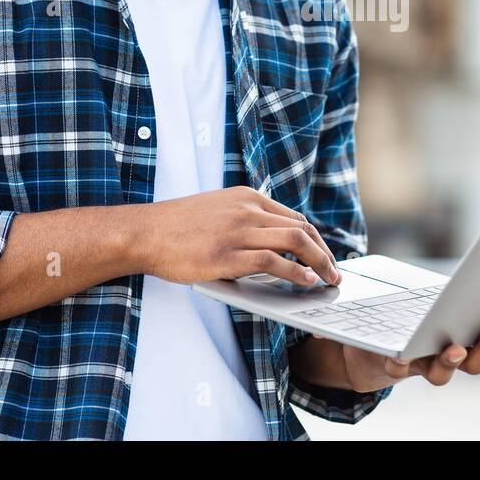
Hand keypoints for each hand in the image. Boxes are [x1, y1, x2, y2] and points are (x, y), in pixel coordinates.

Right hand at [133, 185, 343, 287]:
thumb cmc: (177, 227)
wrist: (144, 232)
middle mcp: (247, 209)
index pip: (294, 217)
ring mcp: (238, 230)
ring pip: (294, 241)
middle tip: (334, 273)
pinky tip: (306, 281)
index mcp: (247, 197)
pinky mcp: (227, 254)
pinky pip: (273, 261)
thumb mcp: (218, 210)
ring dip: (318, 262)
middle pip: (302, 228)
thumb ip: (245, 220)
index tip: (324, 257)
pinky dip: (295, 272)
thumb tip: (273, 245)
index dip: (315, 240)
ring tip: (328, 280)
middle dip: (324, 252)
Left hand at [325, 319, 479, 391]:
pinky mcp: (393, 362)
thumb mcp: (454, 324)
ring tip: (455, 348)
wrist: (375, 350)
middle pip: (470, 364)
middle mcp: (445, 361)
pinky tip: (400, 351)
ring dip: (449, 361)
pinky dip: (399, 361)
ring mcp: (421, 364)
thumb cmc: (422, 332)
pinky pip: (397, 367)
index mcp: (463, 347)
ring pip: (439, 373)